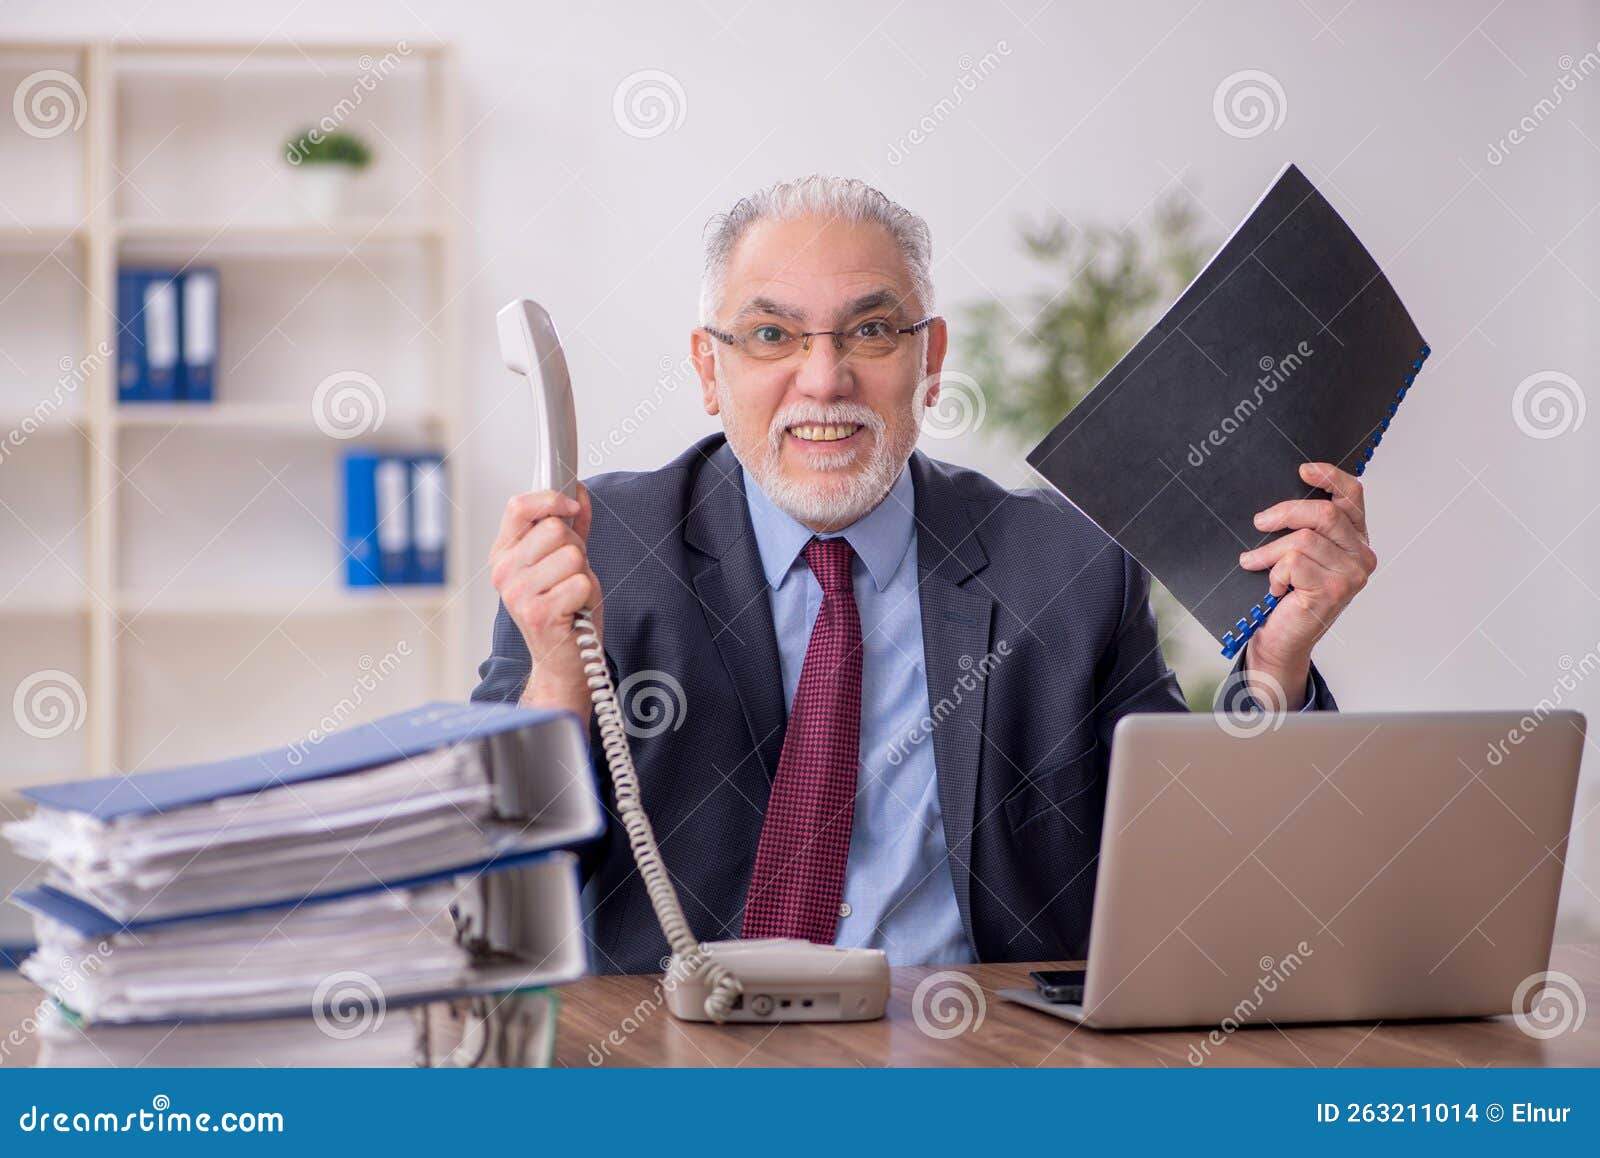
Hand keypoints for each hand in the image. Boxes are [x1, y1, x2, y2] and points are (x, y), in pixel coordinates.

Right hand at [489, 484, 603, 720]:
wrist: (565, 660)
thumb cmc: (565, 610)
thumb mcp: (564, 562)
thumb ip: (571, 526)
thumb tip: (579, 491)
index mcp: (504, 554)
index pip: (519, 507)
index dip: (551, 499)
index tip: (571, 506)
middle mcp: (504, 572)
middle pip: (555, 529)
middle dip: (576, 548)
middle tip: (570, 575)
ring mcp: (517, 594)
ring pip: (572, 556)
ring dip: (583, 575)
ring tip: (572, 595)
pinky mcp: (538, 614)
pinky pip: (581, 583)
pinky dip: (587, 596)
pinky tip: (574, 611)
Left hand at [1236, 462, 1376, 708]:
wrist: (1280, 639)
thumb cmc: (1286, 593)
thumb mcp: (1298, 553)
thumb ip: (1304, 526)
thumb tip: (1279, 496)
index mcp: (1356, 538)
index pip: (1352, 495)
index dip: (1329, 477)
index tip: (1301, 471)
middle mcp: (1362, 555)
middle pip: (1324, 513)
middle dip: (1284, 513)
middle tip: (1259, 522)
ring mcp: (1352, 575)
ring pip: (1303, 539)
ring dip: (1270, 551)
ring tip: (1254, 562)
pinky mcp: (1333, 591)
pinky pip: (1293, 562)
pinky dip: (1274, 573)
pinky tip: (1275, 588)